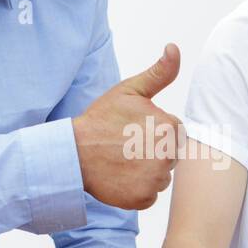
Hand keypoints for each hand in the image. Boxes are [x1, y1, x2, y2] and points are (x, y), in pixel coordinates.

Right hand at [72, 44, 181, 209]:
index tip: (133, 130)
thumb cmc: (101, 119)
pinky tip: (121, 178)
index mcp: (169, 127)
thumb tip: (174, 48)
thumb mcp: (130, 91)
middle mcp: (167, 156)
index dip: (154, 131)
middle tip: (126, 146)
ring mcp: (155, 180)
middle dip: (153, 151)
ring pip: (161, 176)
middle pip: (170, 156)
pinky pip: (150, 194)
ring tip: (122, 162)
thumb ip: (159, 73)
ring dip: (146, 172)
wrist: (72, 152)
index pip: (174, 133)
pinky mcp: (143, 199)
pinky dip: (137, 189)